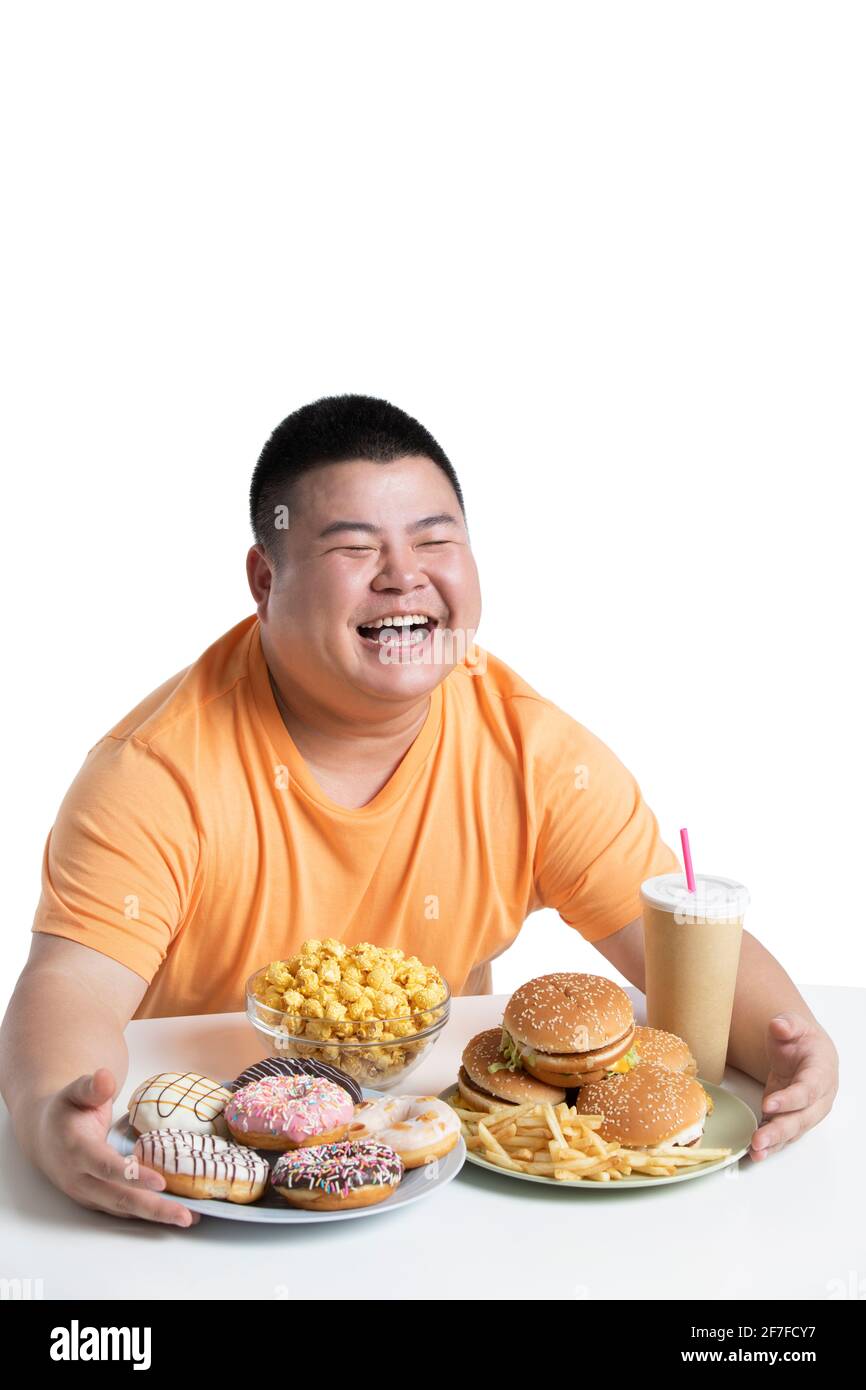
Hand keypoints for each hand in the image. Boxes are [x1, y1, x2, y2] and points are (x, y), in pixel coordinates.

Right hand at [30, 1067, 198, 1225]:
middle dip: (153, 1208)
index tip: (160, 1182)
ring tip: (188, 1219)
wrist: (44, 1137)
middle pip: (119, 1197)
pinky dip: (147, 1214)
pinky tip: (173, 1213)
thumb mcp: (75, 1091)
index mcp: (77, 1149)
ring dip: (155, 1215)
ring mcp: (88, 1193)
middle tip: (186, 1216)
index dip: (132, 1176)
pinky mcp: (96, 1200)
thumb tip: (105, 1077)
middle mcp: (81, 1178)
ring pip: (123, 1208)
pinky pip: (123, 1209)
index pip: (106, 1167)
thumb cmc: (66, 1111)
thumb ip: (91, 1086)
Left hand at [749, 1012, 837, 1160]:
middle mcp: (819, 1097)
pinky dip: (771, 1144)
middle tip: (759, 1139)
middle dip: (780, 1130)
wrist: (806, 1051)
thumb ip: (787, 1024)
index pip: (808, 1090)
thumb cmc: (801, 1038)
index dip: (790, 1099)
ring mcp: (807, 1111)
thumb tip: (779, 1026)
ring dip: (775, 1142)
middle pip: (802, 1118)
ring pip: (793, 1130)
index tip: (767, 1104)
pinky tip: (756, 1153)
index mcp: (821, 1072)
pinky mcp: (793, 1117)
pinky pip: (784, 1134)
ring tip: (756, 1151)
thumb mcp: (793, 1024)